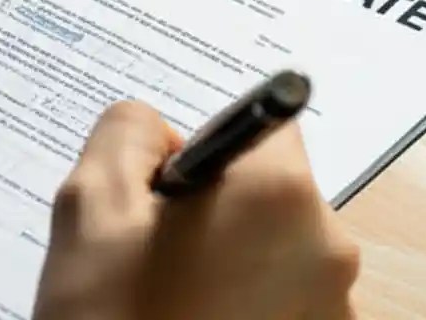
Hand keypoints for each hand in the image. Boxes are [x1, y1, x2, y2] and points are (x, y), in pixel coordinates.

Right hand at [33, 101, 358, 319]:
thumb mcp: (90, 208)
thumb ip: (126, 132)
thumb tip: (162, 135)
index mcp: (278, 197)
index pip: (264, 125)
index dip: (208, 150)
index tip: (166, 196)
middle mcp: (328, 250)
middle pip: (272, 193)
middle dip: (216, 212)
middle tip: (152, 258)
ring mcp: (335, 312)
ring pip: (277, 253)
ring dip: (230, 265)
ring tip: (168, 307)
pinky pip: (284, 305)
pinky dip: (244, 309)